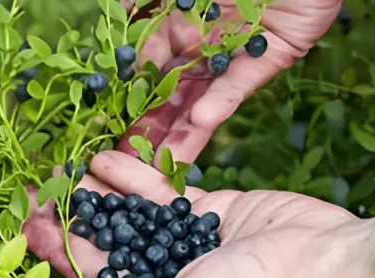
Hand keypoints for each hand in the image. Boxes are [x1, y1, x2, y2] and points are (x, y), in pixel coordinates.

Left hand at [24, 151, 374, 277]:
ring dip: (101, 197)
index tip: (32, 229)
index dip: (62, 259)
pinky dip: (136, 178)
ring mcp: (189, 246)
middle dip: (76, 224)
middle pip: (110, 250)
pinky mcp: (210, 214)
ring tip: (70, 171)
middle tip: (42, 194)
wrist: (326, 258)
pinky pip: (164, 195)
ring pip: (133, 219)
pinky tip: (107, 160)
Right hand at [116, 0, 342, 165]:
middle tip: (124, 162)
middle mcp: (201, 46)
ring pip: (201, 100)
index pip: (146, 68)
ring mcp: (232, 56)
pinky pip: (240, 84)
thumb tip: (117, 10)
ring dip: (181, 133)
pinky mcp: (268, 59)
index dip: (127, 96)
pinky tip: (203, 121)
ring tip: (159, 165)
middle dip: (147, 128)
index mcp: (176, 25)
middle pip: (169, 95)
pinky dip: (222, 101)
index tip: (106, 126)